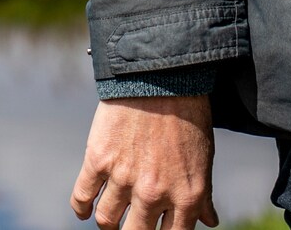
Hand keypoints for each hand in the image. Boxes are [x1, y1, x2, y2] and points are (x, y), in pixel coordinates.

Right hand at [72, 96, 217, 229]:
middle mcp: (155, 193)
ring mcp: (124, 178)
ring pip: (107, 220)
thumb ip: (203, 195)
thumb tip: (209, 221)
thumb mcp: (204, 158)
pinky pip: (83, 197)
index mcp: (186, 196)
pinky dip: (81, 208)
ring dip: (108, 222)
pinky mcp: (99, 160)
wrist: (161, 74)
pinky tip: (84, 209)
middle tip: (130, 225)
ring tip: (110, 218)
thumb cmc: (188, 115)